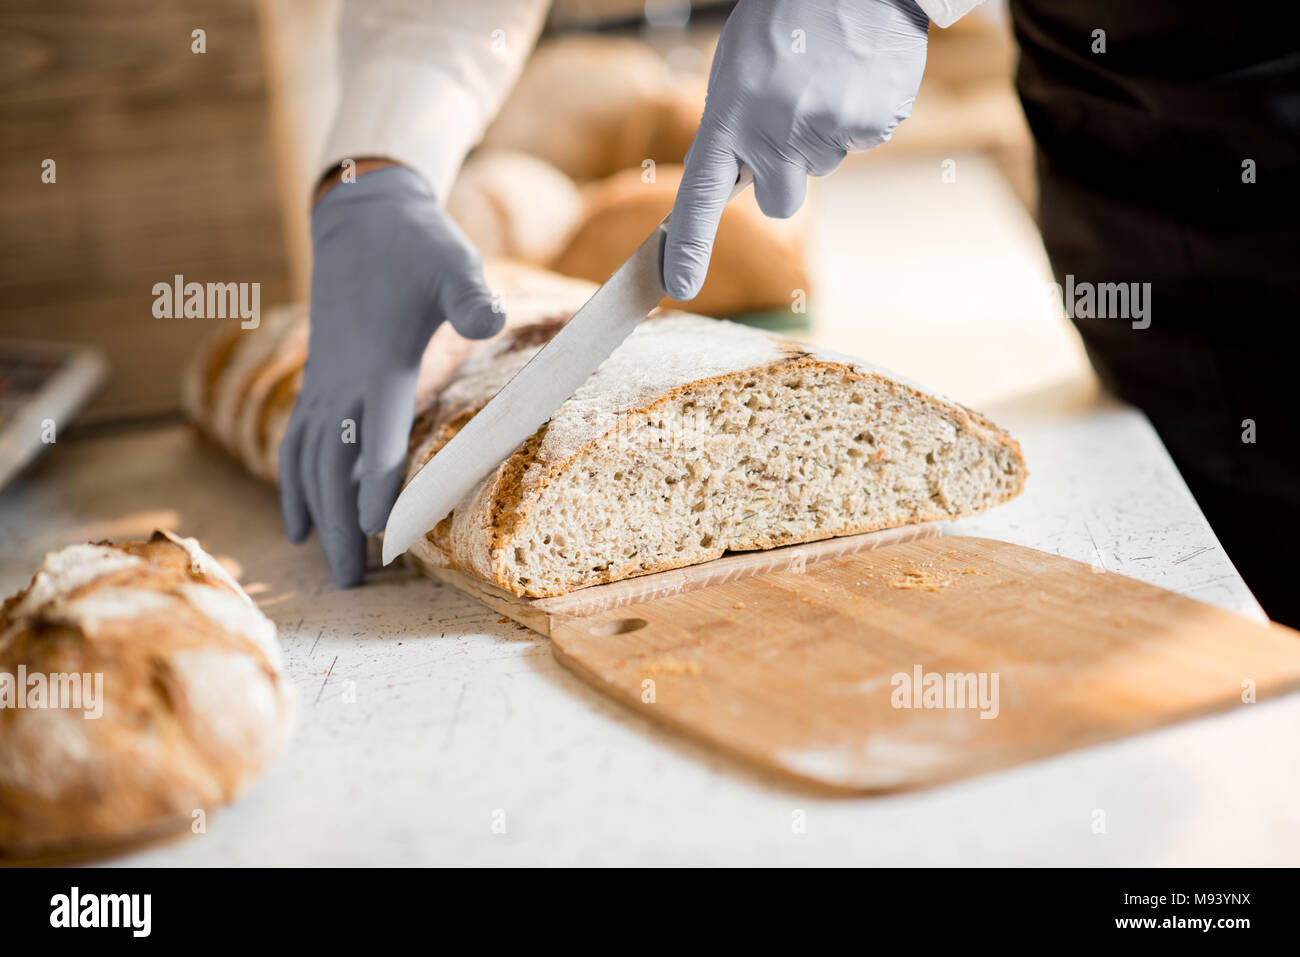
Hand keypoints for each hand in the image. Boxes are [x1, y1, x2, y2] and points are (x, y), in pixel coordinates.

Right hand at [279, 164, 502, 586]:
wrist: (360, 218)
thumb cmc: (416, 244)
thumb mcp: (451, 261)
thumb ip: (469, 294)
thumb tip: (490, 319)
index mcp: (379, 366)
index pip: (374, 441)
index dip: (376, 489)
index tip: (379, 539)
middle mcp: (342, 383)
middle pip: (332, 469)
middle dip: (339, 527)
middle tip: (350, 584)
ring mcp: (324, 384)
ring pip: (306, 462)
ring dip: (315, 516)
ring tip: (324, 564)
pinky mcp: (319, 381)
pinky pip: (297, 443)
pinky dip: (294, 485)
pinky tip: (297, 519)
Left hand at [663, 0, 929, 299]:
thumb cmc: (786, 19)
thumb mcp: (741, 67)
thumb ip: (737, 125)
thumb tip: (745, 177)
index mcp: (731, 112)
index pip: (700, 194)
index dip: (689, 245)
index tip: (677, 287)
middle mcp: (775, 129)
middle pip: (780, 203)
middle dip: (785, 176)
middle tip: (791, 119)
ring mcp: (825, 129)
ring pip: (823, 165)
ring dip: (823, 132)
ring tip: (825, 75)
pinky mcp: (872, 124)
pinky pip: (861, 143)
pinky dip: (860, 116)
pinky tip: (855, 75)